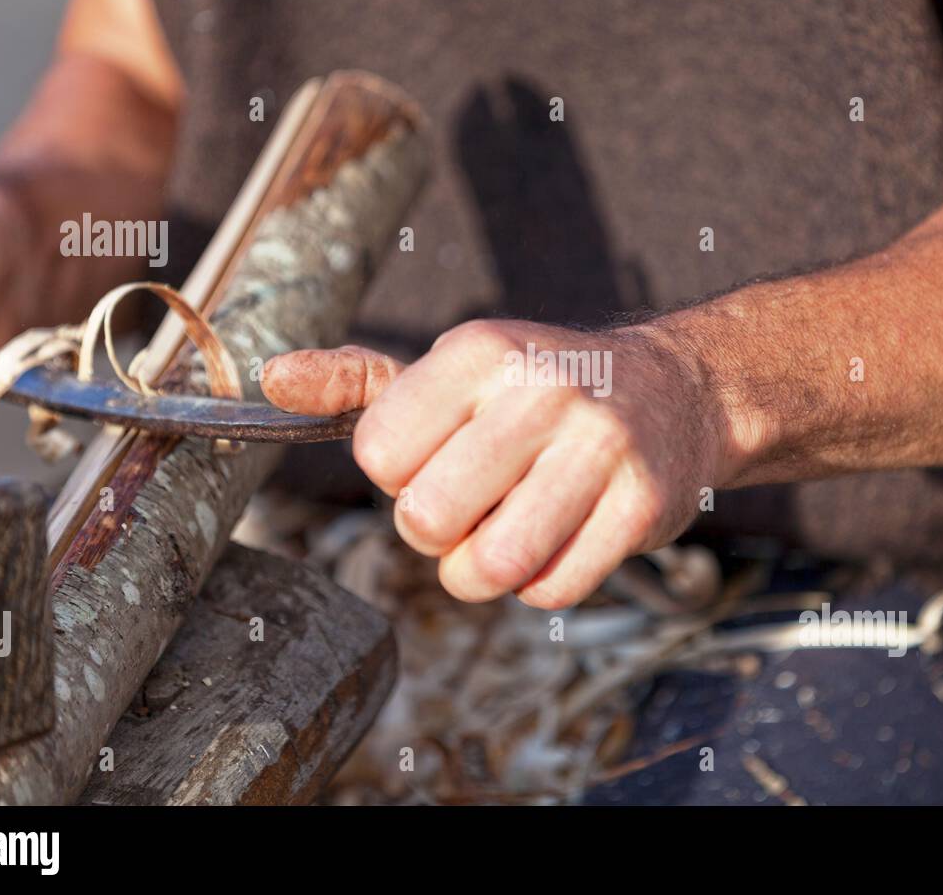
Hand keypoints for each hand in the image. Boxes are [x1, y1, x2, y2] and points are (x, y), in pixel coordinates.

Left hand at [264, 320, 724, 607]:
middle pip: (425, 518)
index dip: (397, 474)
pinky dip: (541, 584)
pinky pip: (550, 591)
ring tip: (507, 529)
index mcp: (481, 350)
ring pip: (487, 568)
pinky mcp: (642, 506)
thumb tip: (271, 379)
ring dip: (481, 569)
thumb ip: (360, 384)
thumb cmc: (538, 391)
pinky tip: (561, 537)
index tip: (437, 456)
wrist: (671, 394)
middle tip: (473, 503)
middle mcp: (542, 389)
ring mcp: (599, 448)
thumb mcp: (454, 371)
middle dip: (435, 530)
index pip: (377, 454)